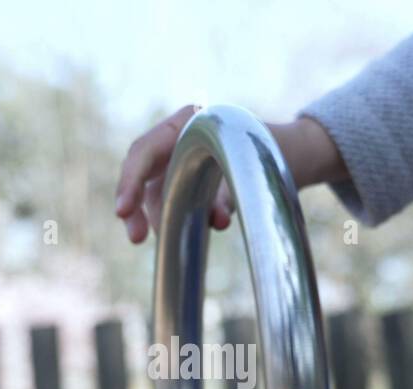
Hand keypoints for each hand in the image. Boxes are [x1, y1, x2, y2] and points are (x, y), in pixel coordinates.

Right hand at [114, 106, 346, 243]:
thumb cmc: (270, 149)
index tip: (123, 211)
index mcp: (187, 122)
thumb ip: (230, 186)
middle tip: (136, 238)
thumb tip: (213, 220)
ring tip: (176, 241)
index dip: (130, 181)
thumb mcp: (252, 159)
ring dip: (160, 220)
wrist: (289, 155)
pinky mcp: (186, 185)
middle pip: (142, 174)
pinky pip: (173, 205)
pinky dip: (181, 221)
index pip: (144, 151)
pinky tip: (213, 224)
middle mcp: (176, 141)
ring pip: (155, 194)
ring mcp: (179, 163)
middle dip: (136, 207)